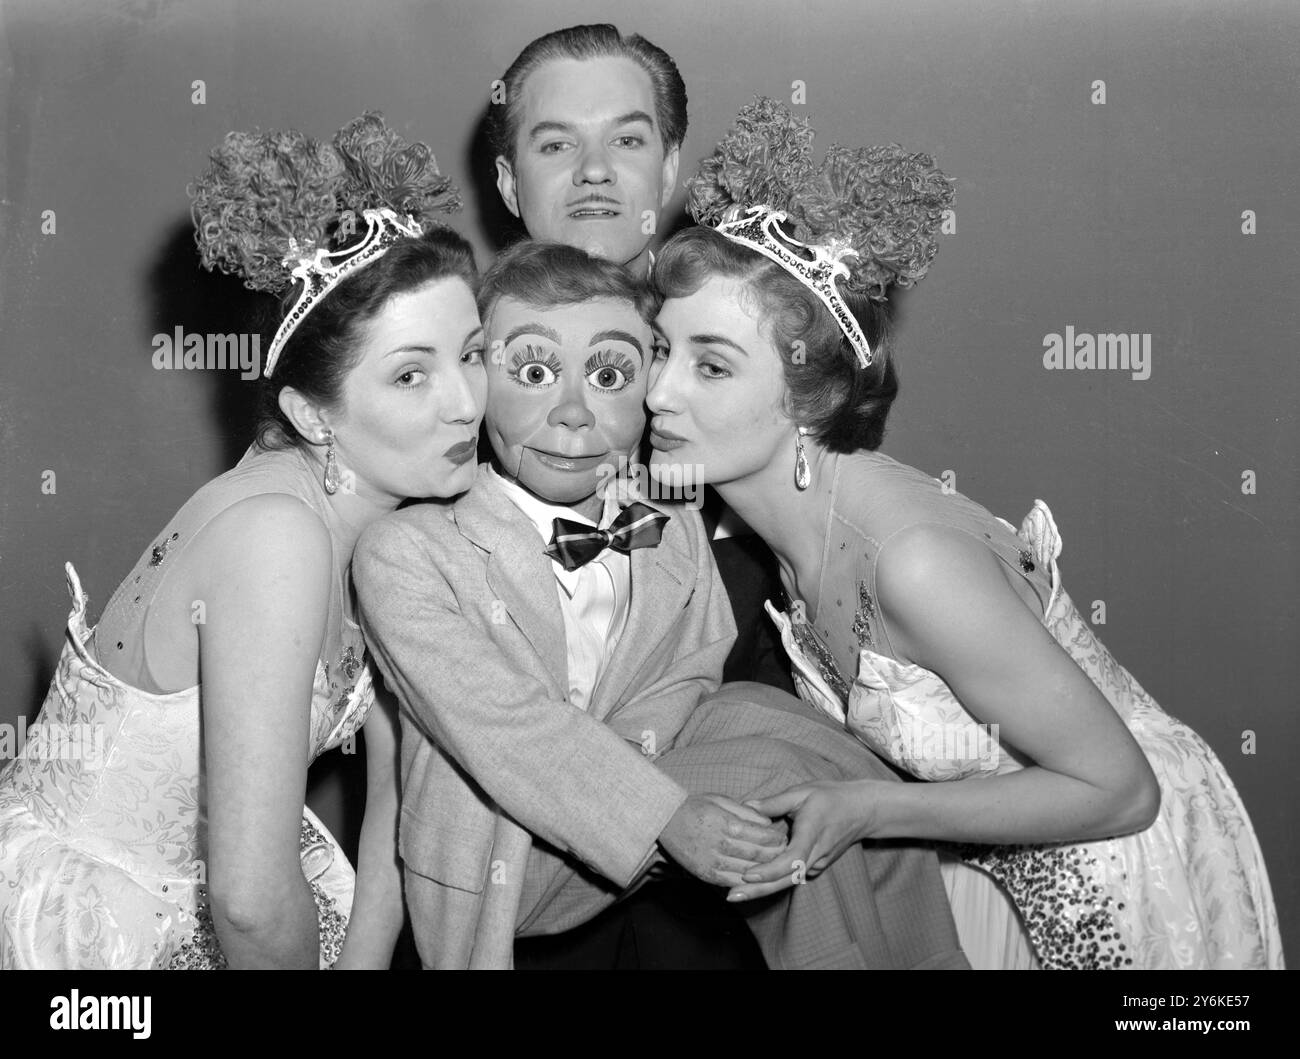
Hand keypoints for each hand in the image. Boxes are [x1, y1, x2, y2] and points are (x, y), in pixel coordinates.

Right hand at [658, 793, 787, 886]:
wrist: (664, 821)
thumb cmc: (695, 806)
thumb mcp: (720, 800)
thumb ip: (746, 812)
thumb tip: (767, 822)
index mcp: (726, 824)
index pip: (761, 836)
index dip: (777, 838)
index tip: (784, 836)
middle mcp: (720, 846)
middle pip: (758, 855)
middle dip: (775, 854)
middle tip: (785, 851)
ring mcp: (713, 863)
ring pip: (749, 871)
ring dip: (765, 869)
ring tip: (774, 863)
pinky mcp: (707, 875)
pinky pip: (733, 881)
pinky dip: (748, 880)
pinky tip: (756, 874)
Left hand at [725, 780, 877, 902]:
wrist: (863, 810)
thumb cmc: (832, 797)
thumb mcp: (803, 791)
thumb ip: (775, 801)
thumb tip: (747, 806)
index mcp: (812, 834)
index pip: (791, 859)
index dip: (769, 870)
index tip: (748, 874)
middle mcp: (816, 854)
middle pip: (786, 879)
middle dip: (759, 890)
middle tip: (732, 896)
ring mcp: (818, 863)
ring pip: (789, 881)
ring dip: (763, 889)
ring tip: (735, 894)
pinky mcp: (816, 866)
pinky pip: (793, 876)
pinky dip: (773, 881)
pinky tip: (752, 883)